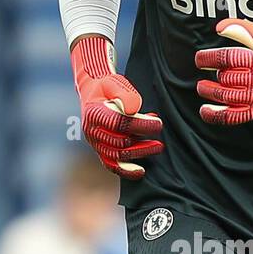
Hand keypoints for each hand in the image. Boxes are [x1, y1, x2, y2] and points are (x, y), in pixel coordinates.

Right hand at [71, 36, 162, 179]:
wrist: (93, 93)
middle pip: (119, 142)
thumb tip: (134, 108)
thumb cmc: (107, 87)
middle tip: (160, 141)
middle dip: (142, 143)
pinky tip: (141, 171)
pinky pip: (111, 165)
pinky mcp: (100, 151)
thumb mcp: (114, 82)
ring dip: (139, 154)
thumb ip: (124, 94)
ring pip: (117, 156)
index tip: (158, 124)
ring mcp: (95, 143)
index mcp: (94, 113)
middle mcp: (92, 131)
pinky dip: (126, 171)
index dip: (140, 125)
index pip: (118, 123)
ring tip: (157, 147)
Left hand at [194, 19, 252, 124]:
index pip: (228, 58)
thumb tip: (219, 27)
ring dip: (209, 92)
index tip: (200, 59)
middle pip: (225, 78)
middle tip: (208, 71)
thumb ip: (243, 29)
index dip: (209, 58)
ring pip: (226, 96)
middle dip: (212, 74)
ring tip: (203, 87)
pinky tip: (205, 110)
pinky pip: (232, 117)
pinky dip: (215, 115)